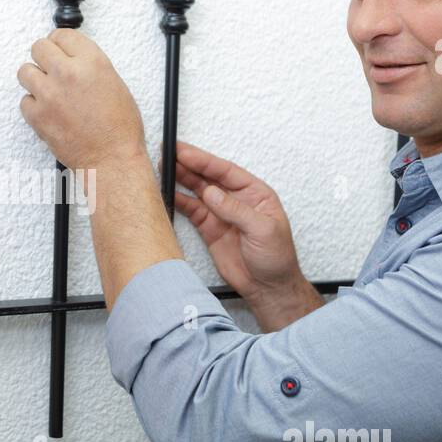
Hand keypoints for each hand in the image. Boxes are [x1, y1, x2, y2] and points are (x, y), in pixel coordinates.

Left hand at [18, 29, 145, 170]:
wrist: (111, 158)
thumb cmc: (119, 128)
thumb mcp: (114, 82)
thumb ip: (89, 65)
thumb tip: (71, 58)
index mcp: (92, 62)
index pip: (62, 34)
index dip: (60, 43)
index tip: (60, 50)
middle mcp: (68, 73)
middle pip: (39, 47)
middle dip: (44, 57)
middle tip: (51, 68)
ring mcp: (50, 94)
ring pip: (24, 71)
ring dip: (34, 78)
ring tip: (47, 89)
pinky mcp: (38, 116)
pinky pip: (24, 101)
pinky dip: (33, 105)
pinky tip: (47, 110)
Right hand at [163, 140, 302, 304]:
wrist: (268, 288)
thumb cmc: (277, 258)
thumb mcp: (262, 230)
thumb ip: (236, 210)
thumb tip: (212, 193)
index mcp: (255, 193)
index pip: (226, 171)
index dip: (204, 161)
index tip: (185, 153)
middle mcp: (237, 200)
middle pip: (209, 177)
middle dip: (189, 165)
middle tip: (169, 153)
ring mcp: (222, 214)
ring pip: (198, 191)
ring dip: (182, 179)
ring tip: (164, 167)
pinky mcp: (210, 229)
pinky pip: (192, 211)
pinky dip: (180, 202)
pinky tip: (169, 193)